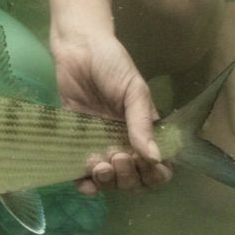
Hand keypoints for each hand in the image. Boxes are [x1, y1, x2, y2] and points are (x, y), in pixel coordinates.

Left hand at [52, 36, 172, 195]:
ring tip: (100, 165)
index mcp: (144, 130)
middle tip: (119, 156)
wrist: (77, 49)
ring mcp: (100, 144)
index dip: (154, 174)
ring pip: (110, 181)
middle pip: (134, 180)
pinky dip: (86, 185)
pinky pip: (83, 174)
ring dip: (109, 182)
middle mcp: (124, 142)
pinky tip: (85, 183)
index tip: (145, 164)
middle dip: (129, 177)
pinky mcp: (77, 143)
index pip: (158, 166)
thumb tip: (154, 158)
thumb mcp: (134, 90)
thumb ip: (142, 123)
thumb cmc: (111, 64)